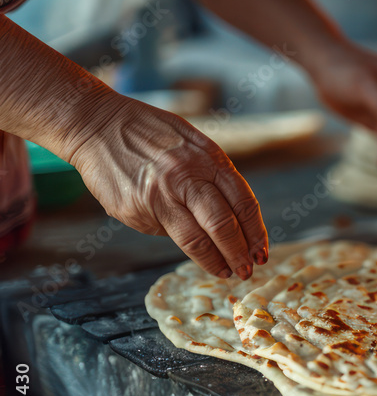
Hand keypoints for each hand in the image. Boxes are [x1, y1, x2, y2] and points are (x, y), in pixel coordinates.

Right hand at [68, 96, 267, 278]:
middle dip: (239, 254)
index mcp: (208, 159)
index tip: (261, 251)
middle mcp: (185, 177)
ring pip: (195, 240)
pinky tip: (183, 239)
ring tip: (225, 271)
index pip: (243, 203)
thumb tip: (236, 220)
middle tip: (246, 270)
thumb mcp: (194, 143)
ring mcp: (158, 196)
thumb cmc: (152, 133)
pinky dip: (178, 238)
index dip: (255, 233)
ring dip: (214, 261)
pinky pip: (163, 232)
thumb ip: (215, 176)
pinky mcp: (134, 211)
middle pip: (222, 226)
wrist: (96, 124)